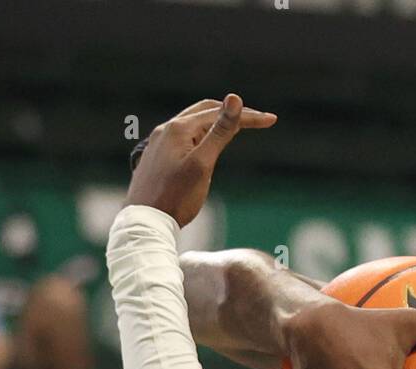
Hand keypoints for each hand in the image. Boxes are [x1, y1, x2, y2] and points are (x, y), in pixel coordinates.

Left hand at [126, 95, 275, 227]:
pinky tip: (206, 146)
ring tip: (236, 130)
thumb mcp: (203, 165)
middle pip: (205, 112)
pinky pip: (183, 137)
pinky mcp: (156, 155)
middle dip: (231, 114)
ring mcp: (159, 142)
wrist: (144, 223)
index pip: (219, 114)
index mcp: (179, 128)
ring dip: (216, 123)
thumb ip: (220, 132)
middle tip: (256, 121)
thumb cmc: (175, 197)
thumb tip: (234, 99)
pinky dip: (201, 135)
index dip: (247, 116)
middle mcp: (166, 129)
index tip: (271, 120)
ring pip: (193, 124)